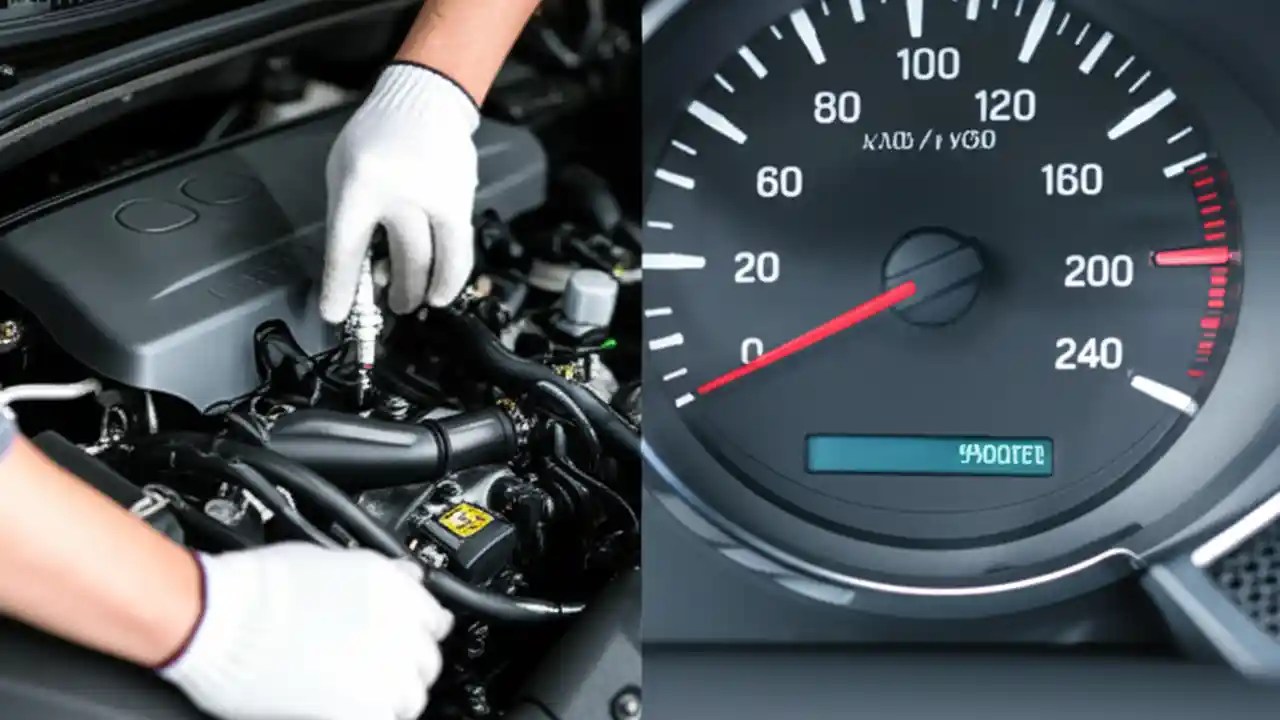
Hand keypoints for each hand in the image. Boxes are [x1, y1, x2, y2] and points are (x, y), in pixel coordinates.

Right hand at [160, 543, 452, 719]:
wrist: (217, 618)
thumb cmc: (257, 586)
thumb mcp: (330, 560)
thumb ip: (378, 575)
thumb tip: (404, 576)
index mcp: (395, 587)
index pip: (436, 620)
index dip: (418, 632)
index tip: (406, 639)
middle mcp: (398, 626)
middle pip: (427, 660)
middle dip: (407, 665)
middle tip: (377, 669)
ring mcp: (382, 670)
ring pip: (412, 696)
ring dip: (394, 696)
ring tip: (364, 694)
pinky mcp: (359, 708)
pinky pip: (387, 719)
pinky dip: (376, 715)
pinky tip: (352, 709)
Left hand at [321, 63, 479, 323]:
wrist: (423, 101)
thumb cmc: (376, 138)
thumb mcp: (343, 170)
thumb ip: (349, 218)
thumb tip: (363, 271)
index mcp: (360, 185)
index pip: (346, 247)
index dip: (340, 287)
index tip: (335, 314)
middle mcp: (401, 193)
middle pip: (402, 260)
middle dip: (398, 294)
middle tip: (394, 307)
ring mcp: (437, 196)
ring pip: (438, 261)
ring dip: (429, 290)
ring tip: (423, 302)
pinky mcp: (462, 199)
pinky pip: (460, 248)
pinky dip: (453, 274)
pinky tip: (444, 287)